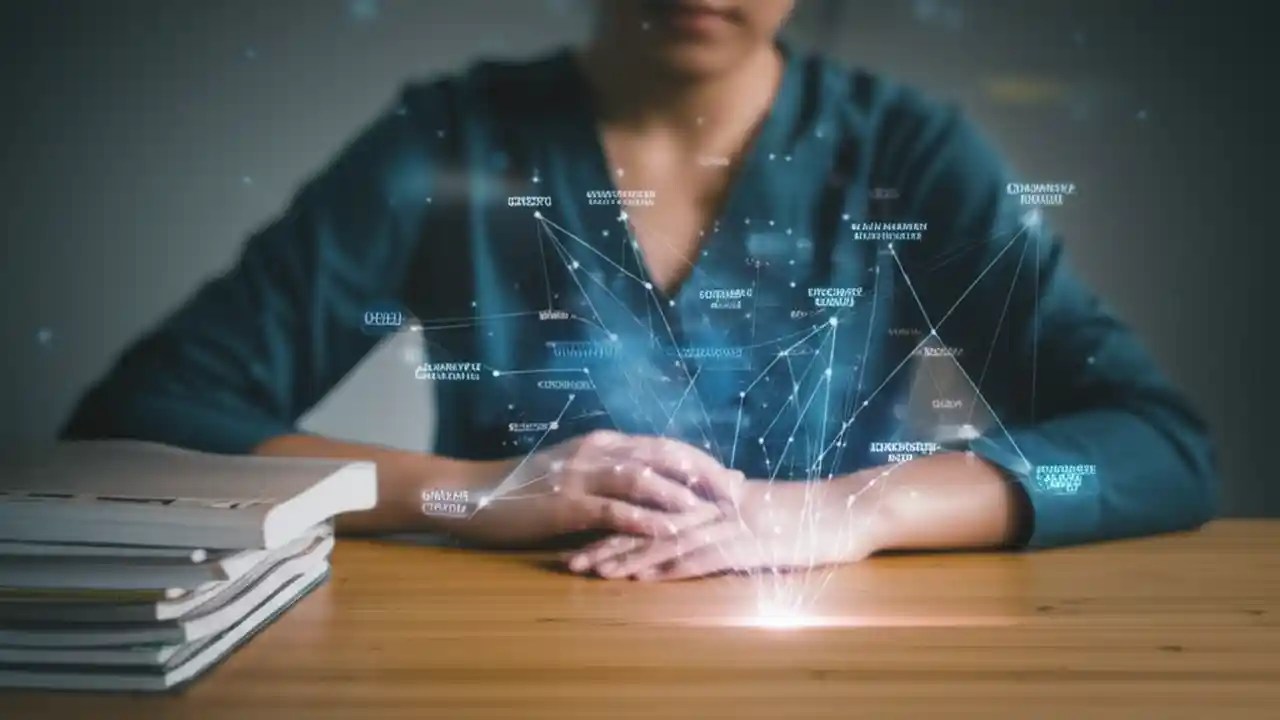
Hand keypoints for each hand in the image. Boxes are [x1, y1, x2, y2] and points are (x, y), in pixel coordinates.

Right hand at [448, 430, 744, 546]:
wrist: (474, 495)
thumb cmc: (527, 490)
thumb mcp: (575, 475)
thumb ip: (612, 479)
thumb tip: (656, 492)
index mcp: (604, 442)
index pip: (664, 445)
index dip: (701, 459)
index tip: (734, 475)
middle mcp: (597, 450)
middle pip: (663, 455)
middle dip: (704, 473)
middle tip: (737, 493)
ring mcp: (580, 474)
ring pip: (642, 477)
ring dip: (681, 494)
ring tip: (713, 511)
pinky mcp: (564, 503)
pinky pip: (611, 510)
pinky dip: (642, 519)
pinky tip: (667, 532)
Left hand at [565, 477, 886, 579]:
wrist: (843, 511)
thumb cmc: (802, 515)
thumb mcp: (754, 508)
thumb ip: (720, 510)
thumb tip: (693, 518)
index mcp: (708, 494)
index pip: (650, 507)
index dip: (612, 521)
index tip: (577, 535)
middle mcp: (711, 506)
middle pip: (647, 524)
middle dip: (606, 543)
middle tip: (569, 562)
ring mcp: (728, 525)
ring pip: (666, 541)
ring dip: (627, 559)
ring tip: (593, 573)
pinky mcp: (746, 546)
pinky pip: (701, 558)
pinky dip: (669, 568)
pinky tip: (642, 578)